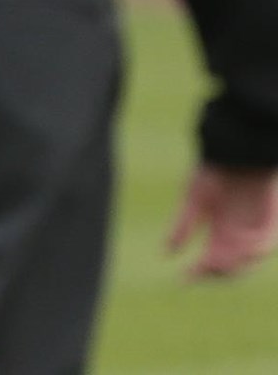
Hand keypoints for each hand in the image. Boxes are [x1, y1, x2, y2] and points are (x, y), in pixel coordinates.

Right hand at [166, 164, 277, 279]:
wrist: (237, 153)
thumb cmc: (214, 173)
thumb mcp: (193, 201)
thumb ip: (182, 226)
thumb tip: (165, 253)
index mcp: (219, 234)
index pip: (209, 261)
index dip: (197, 273)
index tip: (182, 279)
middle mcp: (238, 238)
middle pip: (230, 268)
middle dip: (216, 271)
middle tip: (205, 266)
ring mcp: (254, 233)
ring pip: (247, 262)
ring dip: (234, 264)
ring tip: (218, 259)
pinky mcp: (269, 224)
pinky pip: (263, 245)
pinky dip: (251, 249)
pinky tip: (239, 244)